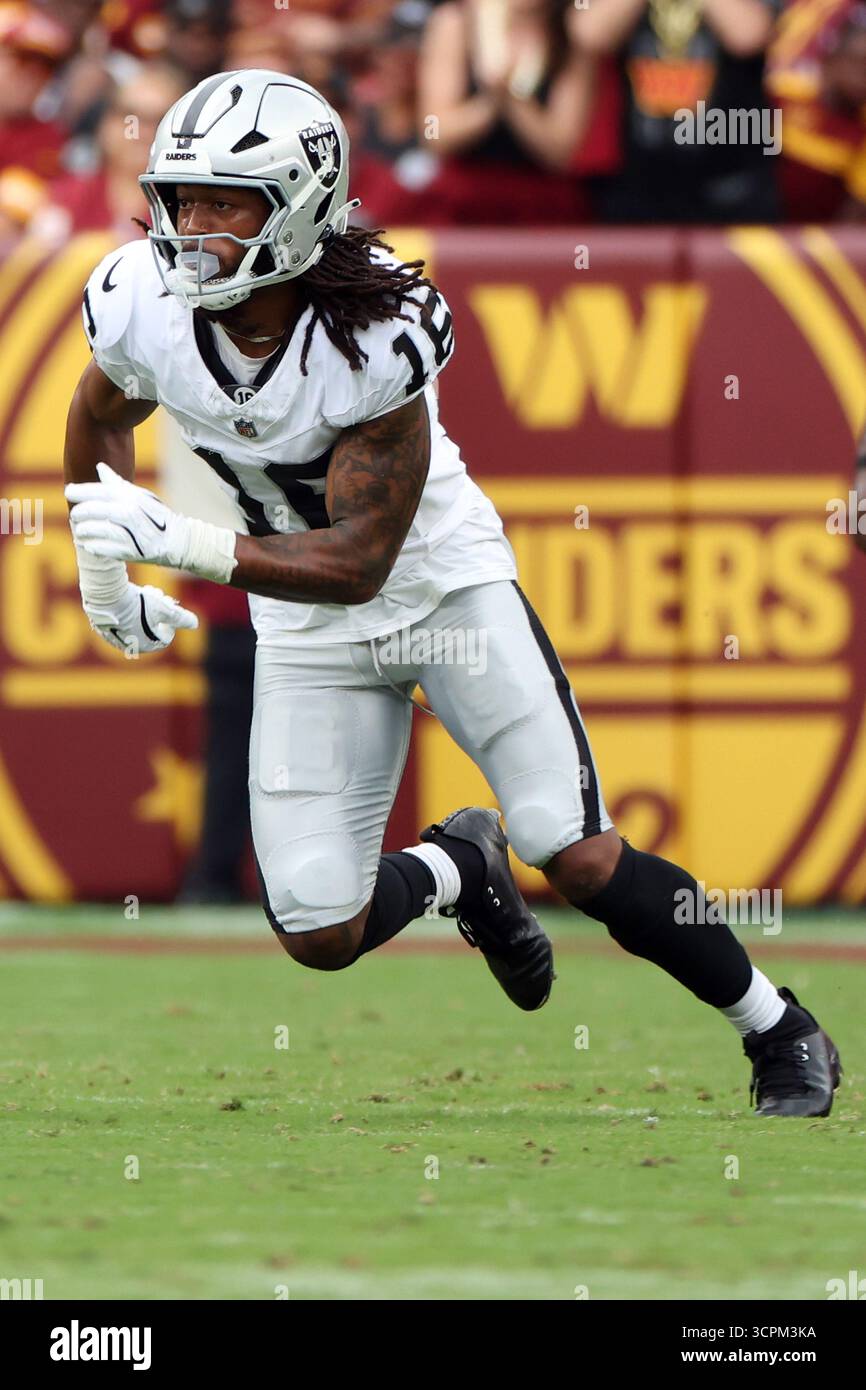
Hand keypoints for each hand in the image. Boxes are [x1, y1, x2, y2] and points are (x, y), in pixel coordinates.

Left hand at [66, 462, 191, 568]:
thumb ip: (117, 484)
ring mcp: (134, 533)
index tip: (68, 491)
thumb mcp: (139, 496)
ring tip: (79, 531)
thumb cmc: (155, 517)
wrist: (178, 541)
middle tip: (74, 515)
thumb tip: (100, 467)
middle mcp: (133, 513)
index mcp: (133, 497)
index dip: (83, 491)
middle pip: (99, 510)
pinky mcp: (134, 551)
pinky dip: (96, 547)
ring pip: (102, 530)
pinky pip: (108, 549)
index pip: (103, 491)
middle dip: (82, 512)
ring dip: (86, 531)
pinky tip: (88, 545)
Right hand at [84, 580, 197, 654]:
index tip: (169, 606)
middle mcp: (128, 645)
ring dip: (146, 607)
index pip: (165, 637)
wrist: (104, 595)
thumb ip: (181, 618)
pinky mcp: (102, 625)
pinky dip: (129, 608)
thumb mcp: (165, 609)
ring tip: (146, 591)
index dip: (170, 621)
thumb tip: (195, 624)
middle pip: (151, 628)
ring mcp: (113, 636)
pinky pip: (121, 618)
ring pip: (136, 622)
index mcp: (145, 646)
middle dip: (159, 611)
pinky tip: (130, 595)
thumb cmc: (137, 604)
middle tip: (159, 594)